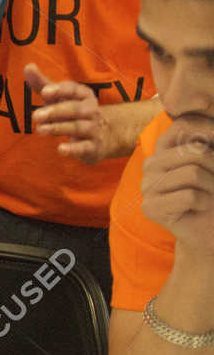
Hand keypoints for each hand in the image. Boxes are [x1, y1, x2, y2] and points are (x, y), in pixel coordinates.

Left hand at [25, 64, 120, 163]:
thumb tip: (28, 67)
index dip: (61, 90)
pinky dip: (74, 149)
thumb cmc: (74, 112)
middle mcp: (90, 111)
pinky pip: (84, 148)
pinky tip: (60, 149)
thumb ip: (43, 84)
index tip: (45, 92)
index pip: (74, 90)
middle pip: (75, 109)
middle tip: (36, 115)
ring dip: (59, 128)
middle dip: (56, 111)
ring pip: (77, 127)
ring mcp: (93, 130)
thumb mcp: (60, 97)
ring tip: (40, 129)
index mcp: (83, 96)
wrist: (105, 135)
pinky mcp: (93, 147)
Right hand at [143, 115, 213, 254]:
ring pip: (192, 173)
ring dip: (212, 188)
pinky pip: (189, 196)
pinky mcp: (151, 208)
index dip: (210, 131)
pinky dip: (204, 203)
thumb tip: (206, 131)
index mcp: (165, 148)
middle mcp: (151, 164)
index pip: (184, 124)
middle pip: (193, 151)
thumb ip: (207, 142)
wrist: (211, 230)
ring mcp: (147, 186)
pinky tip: (200, 209)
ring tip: (210, 197)